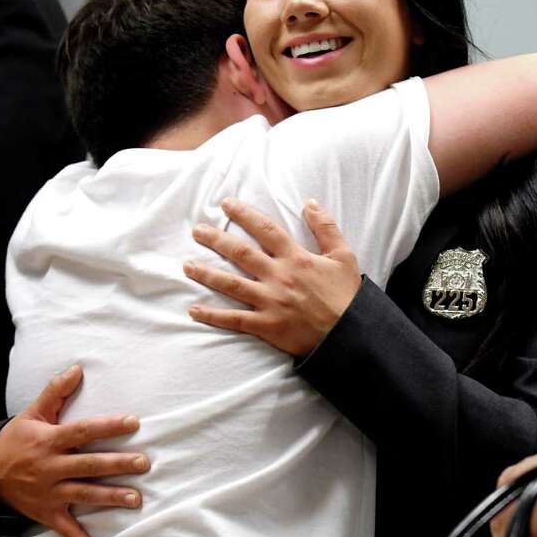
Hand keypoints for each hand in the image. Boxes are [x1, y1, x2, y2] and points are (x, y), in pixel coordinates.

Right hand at [0, 364, 149, 536]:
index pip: (83, 431)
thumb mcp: (32, 414)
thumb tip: (78, 368)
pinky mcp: (48, 514)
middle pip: (89, 465)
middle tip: (144, 463)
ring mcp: (51, 493)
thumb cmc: (16, 440)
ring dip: (111, 497)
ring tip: (136, 499)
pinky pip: (69, 532)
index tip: (133, 421)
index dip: (107, 426)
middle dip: (117, 464)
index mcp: (50, 441)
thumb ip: (55, 392)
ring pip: (85, 495)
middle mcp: (52, 468)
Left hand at [183, 197, 360, 356]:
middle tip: (196, 231)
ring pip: (231, 284)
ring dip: (206, 273)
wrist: (350, 334)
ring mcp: (270, 301)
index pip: (265, 229)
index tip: (226, 204)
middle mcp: (279, 276)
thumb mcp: (343, 256)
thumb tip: (310, 202)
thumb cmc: (347, 296)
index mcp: (296, 257)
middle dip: (216, 239)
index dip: (244, 214)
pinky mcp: (266, 325)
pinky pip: (234, 319)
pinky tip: (193, 310)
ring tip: (186, 266)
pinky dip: (212, 315)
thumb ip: (326, 227)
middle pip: (241, 253)